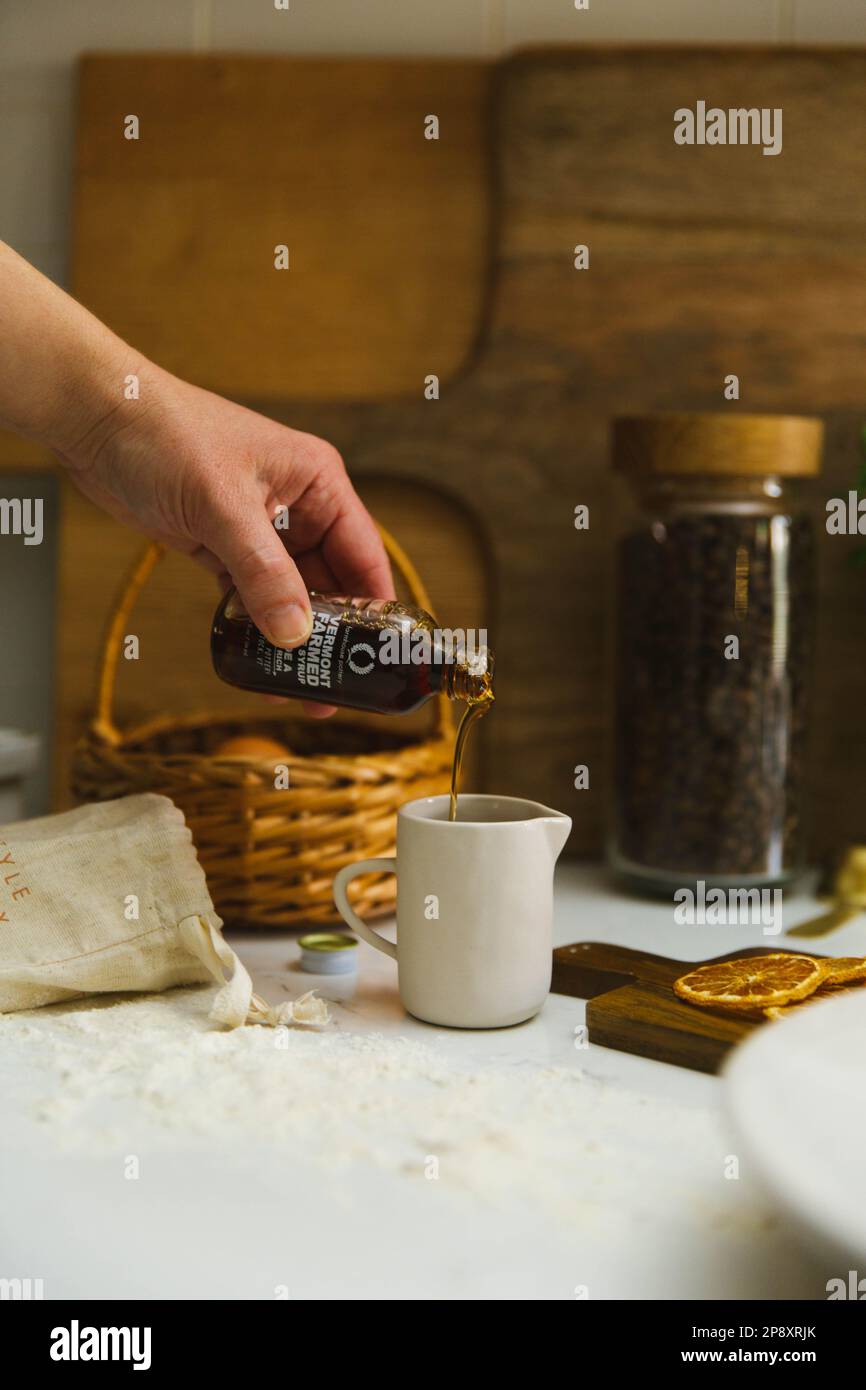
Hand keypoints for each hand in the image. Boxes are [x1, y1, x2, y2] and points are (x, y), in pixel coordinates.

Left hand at [58, 361, 393, 715]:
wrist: (95, 420)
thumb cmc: (164, 435)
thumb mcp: (223, 507)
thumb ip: (263, 572)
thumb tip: (295, 633)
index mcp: (317, 483)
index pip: (363, 554)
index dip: (374, 609)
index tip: (380, 658)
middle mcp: (297, 506)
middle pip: (330, 583)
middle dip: (332, 636)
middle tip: (333, 690)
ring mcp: (259, 527)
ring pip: (288, 594)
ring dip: (290, 637)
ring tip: (295, 689)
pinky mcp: (221, 544)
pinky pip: (250, 594)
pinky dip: (253, 626)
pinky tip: (256, 660)